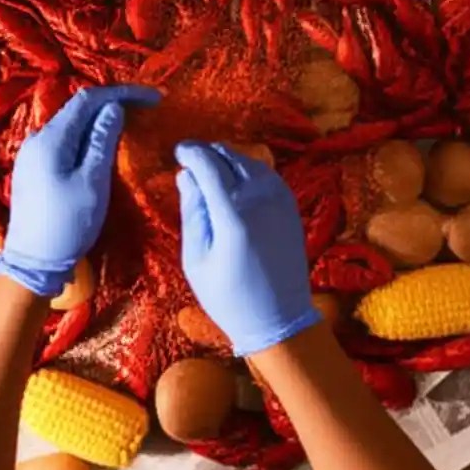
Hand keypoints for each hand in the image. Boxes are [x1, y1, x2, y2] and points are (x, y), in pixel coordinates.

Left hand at [0, 84, 160, 296]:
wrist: (33, 263)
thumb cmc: (66, 225)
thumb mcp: (92, 183)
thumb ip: (103, 142)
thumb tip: (113, 108)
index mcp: (50, 139)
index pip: (88, 99)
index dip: (121, 93)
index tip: (153, 98)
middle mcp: (37, 140)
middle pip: (78, 109)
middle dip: (112, 104)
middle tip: (146, 110)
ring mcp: (33, 155)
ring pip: (71, 126)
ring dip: (100, 121)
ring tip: (130, 125)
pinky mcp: (35, 170)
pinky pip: (64, 142)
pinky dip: (87, 138)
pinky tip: (105, 147)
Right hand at [176, 142, 318, 355]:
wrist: (279, 318)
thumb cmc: (229, 296)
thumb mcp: (197, 259)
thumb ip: (192, 213)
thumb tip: (186, 176)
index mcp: (233, 216)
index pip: (210, 166)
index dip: (192, 153)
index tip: (179, 152)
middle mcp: (261, 201)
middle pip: (232, 158)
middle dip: (209, 152)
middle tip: (190, 157)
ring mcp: (280, 202)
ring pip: (252, 162)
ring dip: (229, 157)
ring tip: (210, 165)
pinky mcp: (291, 208)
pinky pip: (268, 175)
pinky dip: (248, 168)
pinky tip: (235, 178)